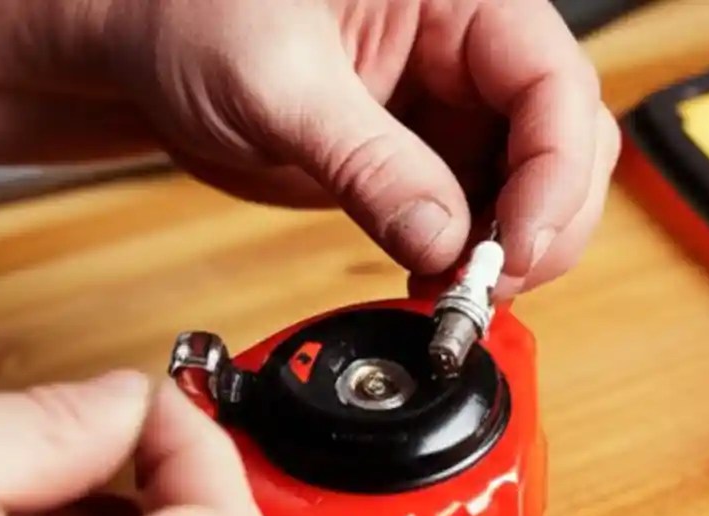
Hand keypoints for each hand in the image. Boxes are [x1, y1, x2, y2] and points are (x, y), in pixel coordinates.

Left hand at [95, 0, 620, 296]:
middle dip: (543, 221)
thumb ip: (367, 162)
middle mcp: (466, 53)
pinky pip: (477, 222)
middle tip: (488, 283)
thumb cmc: (192, 17)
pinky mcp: (420, 165)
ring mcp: (448, 113)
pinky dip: (470, 266)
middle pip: (565, 143)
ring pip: (532, 191)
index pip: (552, 84)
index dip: (555, 171)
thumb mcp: (278, 83)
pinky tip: (436, 288)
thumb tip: (442, 239)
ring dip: (512, 254)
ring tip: (456, 294)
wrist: (143, 54)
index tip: (516, 244)